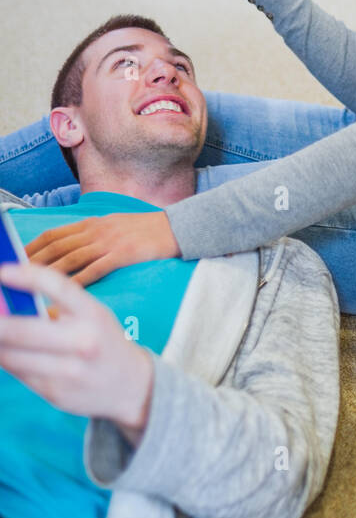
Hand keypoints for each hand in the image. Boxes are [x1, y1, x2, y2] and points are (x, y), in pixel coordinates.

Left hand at [0, 260, 153, 441]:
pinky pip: (17, 373)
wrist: (131, 386)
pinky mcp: (55, 393)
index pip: (58, 287)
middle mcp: (83, 342)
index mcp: (93, 314)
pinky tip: (5, 351)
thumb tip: (5, 302)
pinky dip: (5, 359)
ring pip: (11, 356)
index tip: (2, 271)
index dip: (26, 277)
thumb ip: (55, 307)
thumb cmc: (101, 341)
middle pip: (22, 330)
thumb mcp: (90, 316)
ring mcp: (68, 371)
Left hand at [26, 211, 178, 286]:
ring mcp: (109, 242)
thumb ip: (90, 236)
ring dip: (47, 274)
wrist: (177, 227)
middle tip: (13, 278)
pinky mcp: (124, 255)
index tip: (15, 261)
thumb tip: (67, 250)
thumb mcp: (113, 226)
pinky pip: (95, 269)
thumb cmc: (145, 231)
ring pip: (71, 258)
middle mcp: (96, 231)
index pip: (53, 235)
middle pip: (56, 247)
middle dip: (31, 262)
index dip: (31, 248)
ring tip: (30, 289)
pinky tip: (64, 294)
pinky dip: (77, 281)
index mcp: (92, 223)